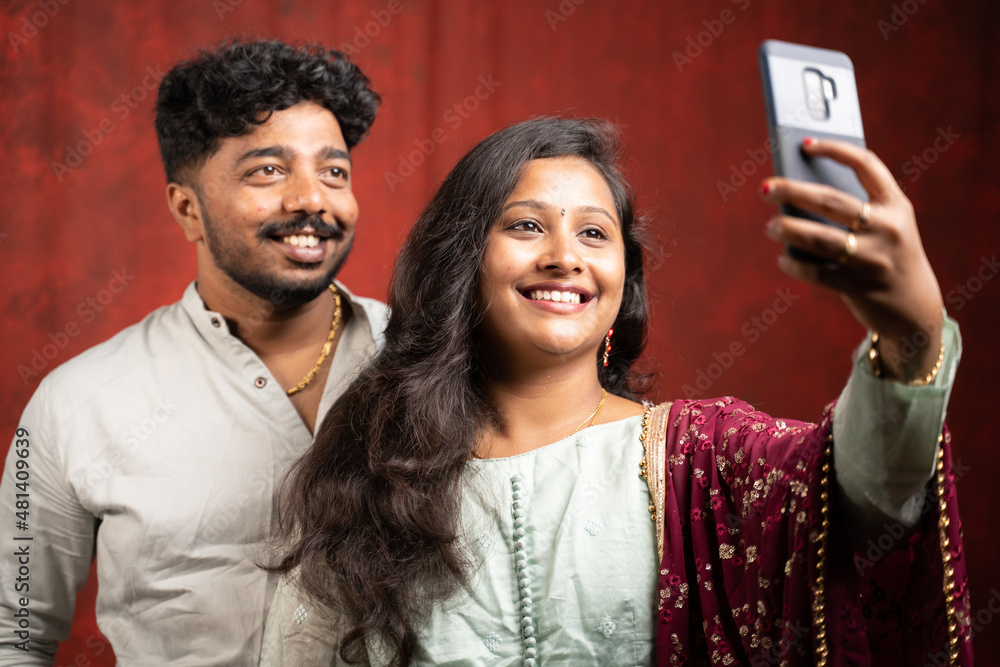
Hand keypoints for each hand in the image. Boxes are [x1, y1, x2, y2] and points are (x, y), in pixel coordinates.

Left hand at [760, 137, 943, 382]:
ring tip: (770, 225)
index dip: (835, 149)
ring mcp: (874, 259)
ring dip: (788, 229)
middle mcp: (888, 229)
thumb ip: (854, 210)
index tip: (804, 143)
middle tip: (765, 188)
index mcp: (896, 205)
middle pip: (832, 201)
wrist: (914, 307)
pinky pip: (817, 272)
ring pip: (821, 238)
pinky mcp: (859, 287)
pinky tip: (783, 258)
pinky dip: (795, 264)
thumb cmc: (887, 255)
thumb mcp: (885, 227)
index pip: (866, 165)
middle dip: (793, 191)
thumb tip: (797, 195)